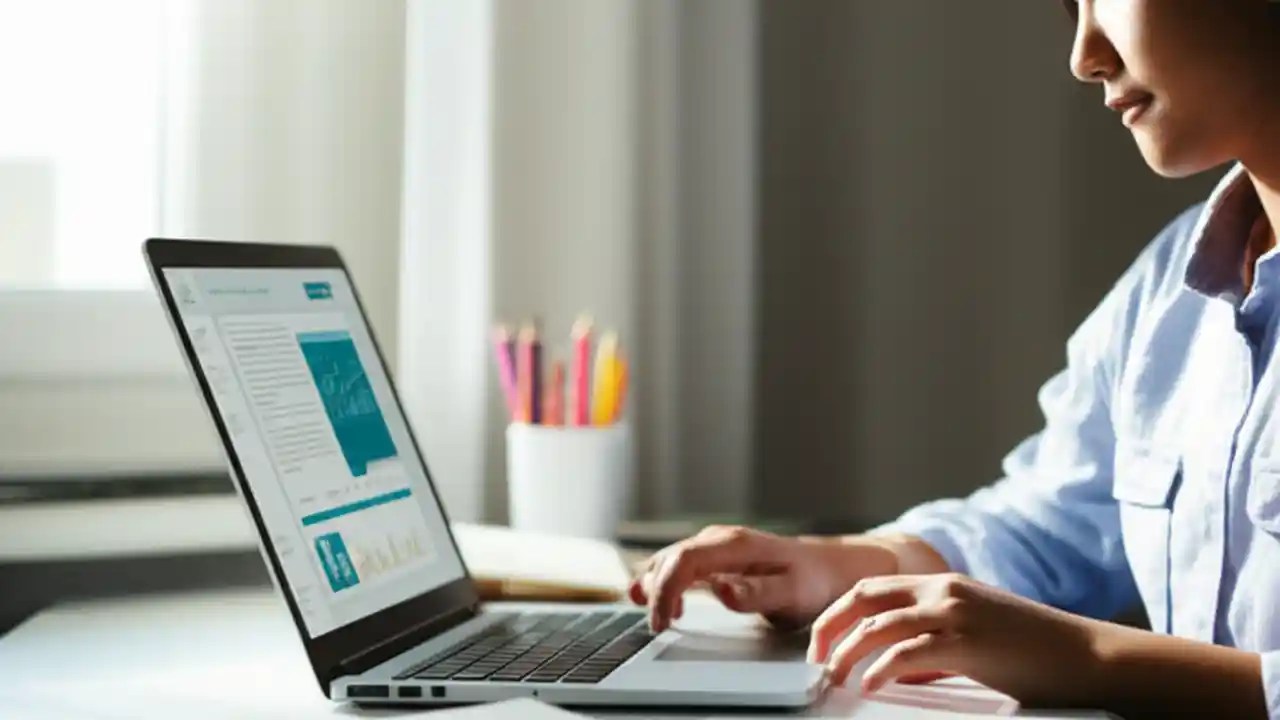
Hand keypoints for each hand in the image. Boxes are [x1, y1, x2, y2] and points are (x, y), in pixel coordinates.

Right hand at [629, 525, 908, 632]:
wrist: (831, 567)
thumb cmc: (814, 581)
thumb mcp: (793, 592)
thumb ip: (756, 593)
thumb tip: (720, 589)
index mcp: (735, 545)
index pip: (684, 560)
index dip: (665, 590)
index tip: (662, 621)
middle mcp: (721, 538)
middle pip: (671, 558)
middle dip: (655, 590)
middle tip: (656, 626)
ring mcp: (718, 544)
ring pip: (671, 557)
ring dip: (655, 581)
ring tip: (650, 610)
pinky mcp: (718, 554)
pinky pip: (681, 561)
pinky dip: (664, 578)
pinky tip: (665, 600)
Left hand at [807, 573, 1099, 706]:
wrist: (1088, 656)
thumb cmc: (1035, 650)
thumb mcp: (975, 630)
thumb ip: (935, 635)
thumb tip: (894, 660)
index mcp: (942, 584)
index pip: (871, 588)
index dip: (837, 612)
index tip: (821, 640)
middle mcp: (943, 590)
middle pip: (863, 598)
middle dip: (829, 627)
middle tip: (815, 659)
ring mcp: (955, 613)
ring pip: (878, 625)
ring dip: (847, 651)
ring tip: (833, 676)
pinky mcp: (968, 641)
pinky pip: (908, 652)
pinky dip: (881, 668)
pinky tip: (870, 684)